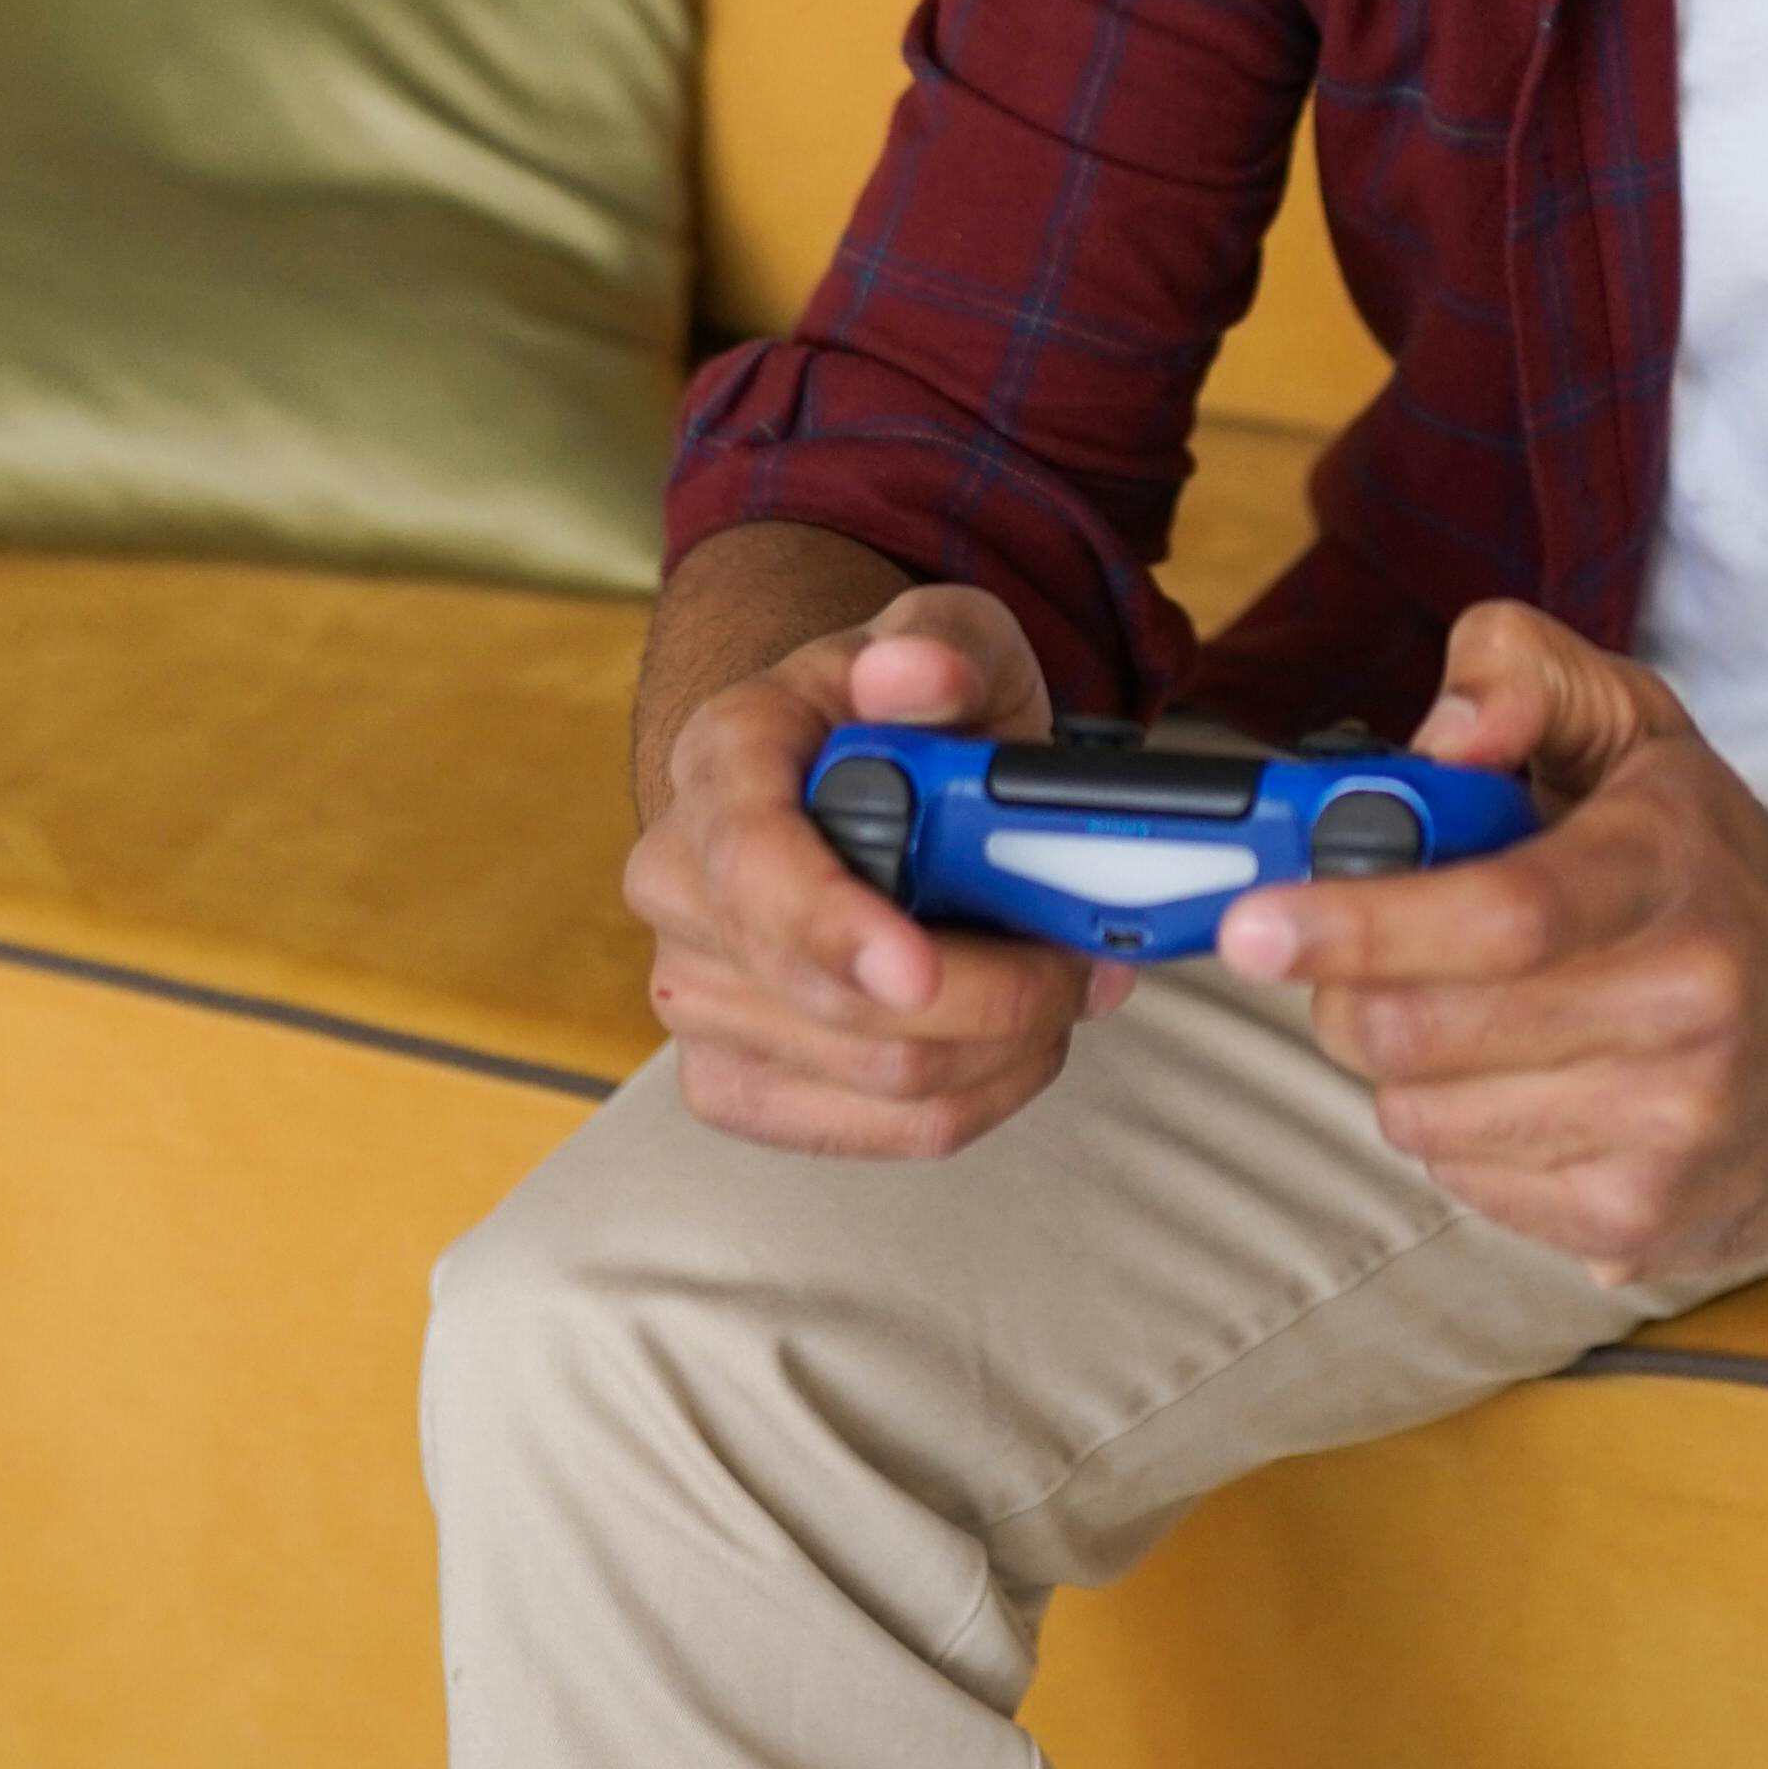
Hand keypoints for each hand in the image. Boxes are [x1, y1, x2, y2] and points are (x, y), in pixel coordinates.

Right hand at [627, 577, 1115, 1158]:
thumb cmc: (907, 711)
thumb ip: (945, 645)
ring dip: (1007, 1044)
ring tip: (1066, 981)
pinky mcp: (732, 1082)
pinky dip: (982, 1093)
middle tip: (1086, 954)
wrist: (857, 777)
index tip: (918, 971)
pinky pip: (881, 1130)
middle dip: (992, 991)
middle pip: (835, 999)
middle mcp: (681, 880)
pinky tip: (1020, 1039)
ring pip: (879, 1075)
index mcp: (723, 757)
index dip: (832, 926)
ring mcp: (694, 993)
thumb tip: (915, 671)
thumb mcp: (951, 638)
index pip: (753, 862)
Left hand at [1217, 603, 1767, 1287]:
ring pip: (1422, 1118)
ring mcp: (1669, 1135)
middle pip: (1429, 1033)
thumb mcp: (1639, 730)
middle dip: (1347, 992)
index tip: (1252, 926)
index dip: (1358, 922)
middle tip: (1358, 957)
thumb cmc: (1717, 874)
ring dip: (1403, 1064)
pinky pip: (1461, 1185)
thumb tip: (1434, 740)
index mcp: (1674, 871)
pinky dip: (1457, 1132)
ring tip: (1471, 1013)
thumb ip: (1522, 676)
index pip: (1498, 912)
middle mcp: (1688, 1010)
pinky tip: (1523, 1082)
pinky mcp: (1642, 1227)